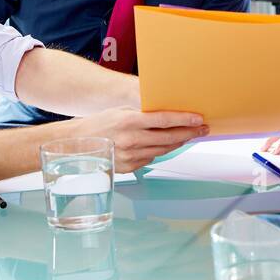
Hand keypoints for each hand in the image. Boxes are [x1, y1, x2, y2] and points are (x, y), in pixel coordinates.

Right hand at [71, 108, 206, 172]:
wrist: (77, 145)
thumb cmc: (100, 124)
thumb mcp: (121, 112)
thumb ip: (143, 114)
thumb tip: (167, 116)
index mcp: (129, 121)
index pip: (163, 120)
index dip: (184, 120)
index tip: (198, 118)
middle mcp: (131, 140)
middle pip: (168, 137)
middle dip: (188, 132)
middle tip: (202, 129)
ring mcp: (130, 156)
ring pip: (162, 149)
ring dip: (178, 142)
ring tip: (189, 135)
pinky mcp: (129, 167)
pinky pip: (150, 158)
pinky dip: (160, 150)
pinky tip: (166, 145)